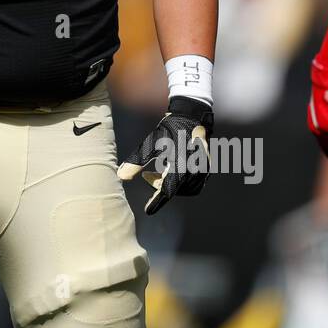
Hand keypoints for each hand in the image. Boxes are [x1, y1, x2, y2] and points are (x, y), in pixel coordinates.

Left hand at [118, 96, 212, 214]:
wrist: (191, 116)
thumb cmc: (169, 130)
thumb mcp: (150, 144)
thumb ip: (136, 162)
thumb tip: (121, 176)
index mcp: (181, 166)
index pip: (167, 192)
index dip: (156, 202)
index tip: (148, 211)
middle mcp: (195, 172)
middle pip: (174, 190)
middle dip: (159, 187)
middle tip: (147, 176)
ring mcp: (203, 171)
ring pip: (183, 188)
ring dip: (169, 184)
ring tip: (160, 170)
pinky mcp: (206, 169)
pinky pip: (192, 184)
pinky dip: (180, 181)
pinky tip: (171, 169)